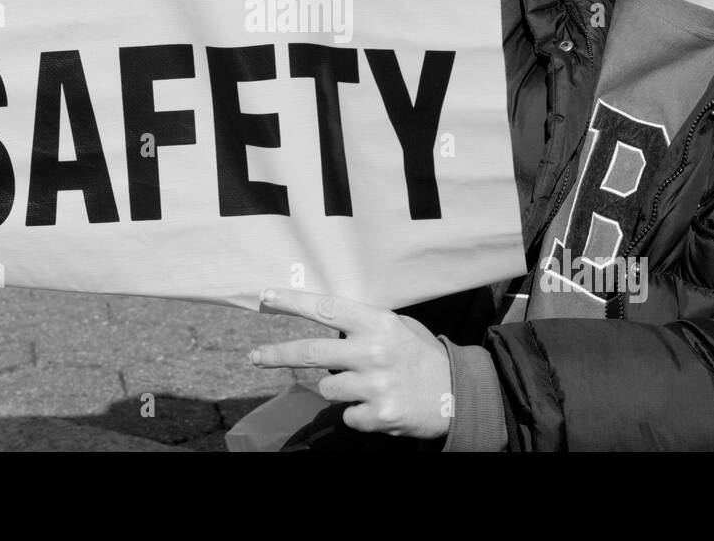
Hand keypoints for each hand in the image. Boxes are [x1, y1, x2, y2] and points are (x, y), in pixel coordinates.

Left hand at [250, 288, 452, 439]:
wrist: (458, 395)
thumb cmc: (421, 356)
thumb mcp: (398, 327)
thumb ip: (363, 323)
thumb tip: (322, 313)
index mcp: (378, 323)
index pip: (326, 308)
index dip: (292, 302)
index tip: (266, 297)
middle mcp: (374, 351)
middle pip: (310, 351)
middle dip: (276, 353)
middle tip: (255, 355)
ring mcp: (375, 385)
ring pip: (326, 388)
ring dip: (337, 388)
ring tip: (365, 386)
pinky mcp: (378, 415)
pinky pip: (346, 415)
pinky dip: (356, 413)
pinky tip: (378, 405)